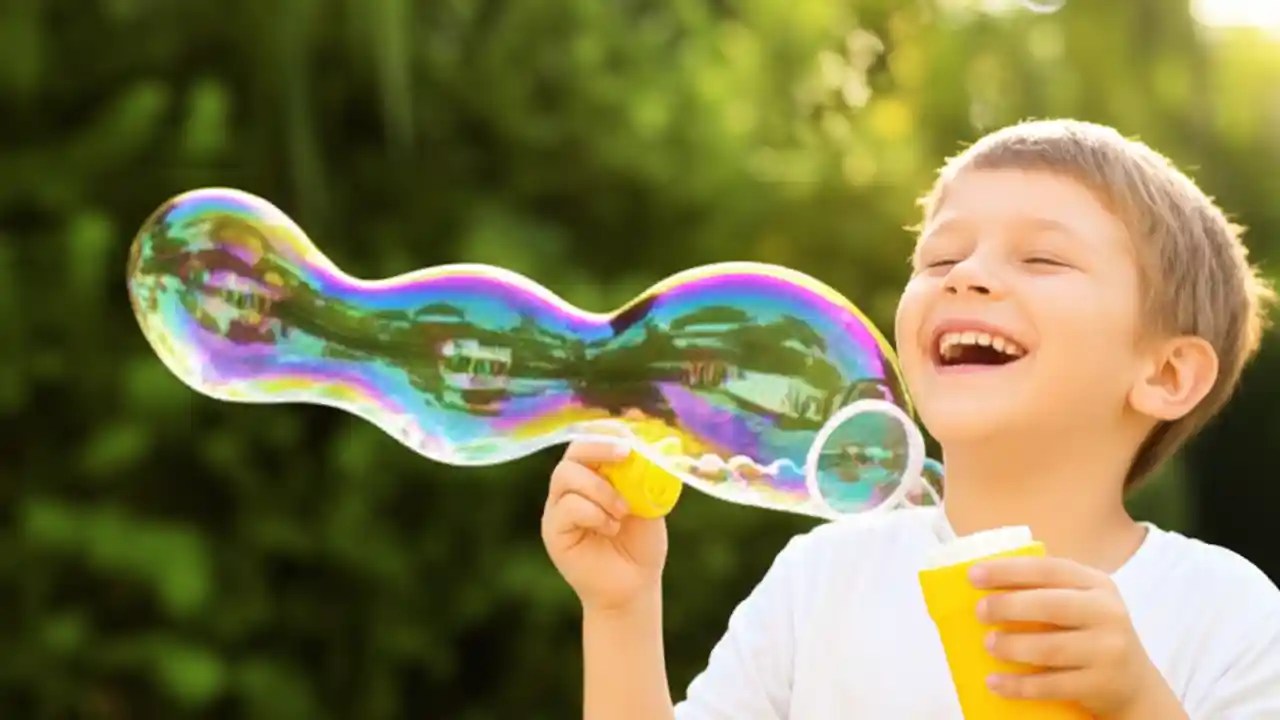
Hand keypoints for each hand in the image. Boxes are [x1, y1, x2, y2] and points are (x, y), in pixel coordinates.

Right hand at [541, 441, 668, 613]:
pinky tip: (611, 528)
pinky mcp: (553, 530)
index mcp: (594, 474)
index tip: (631, 437)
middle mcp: (571, 487)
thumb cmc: (642, 544)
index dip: (608, 433)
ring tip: (623, 511)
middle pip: (573, 451)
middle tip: (626, 455)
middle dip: (600, 448)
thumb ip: (648, 474)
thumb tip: (658, 439)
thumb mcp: (650, 503)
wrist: (634, 587)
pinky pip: (567, 506)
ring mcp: (558, 507)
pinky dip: (593, 512)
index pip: (592, 440)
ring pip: (566, 475)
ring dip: (600, 489)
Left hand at [970, 556, 1184, 718]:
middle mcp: (1107, 613)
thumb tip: (983, 583)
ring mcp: (1108, 650)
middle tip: (979, 612)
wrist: (1134, 684)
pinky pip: (1053, 686)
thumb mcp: (1080, 602)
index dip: (1009, 570)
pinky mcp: (1101, 685)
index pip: (1049, 569)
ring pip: (1052, 648)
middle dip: (1009, 606)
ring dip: (1013, 646)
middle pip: (1051, 605)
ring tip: (988, 645)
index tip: (973, 575)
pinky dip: (1020, 685)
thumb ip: (1045, 589)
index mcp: (1096, 584)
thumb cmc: (1089, 633)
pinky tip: (995, 682)